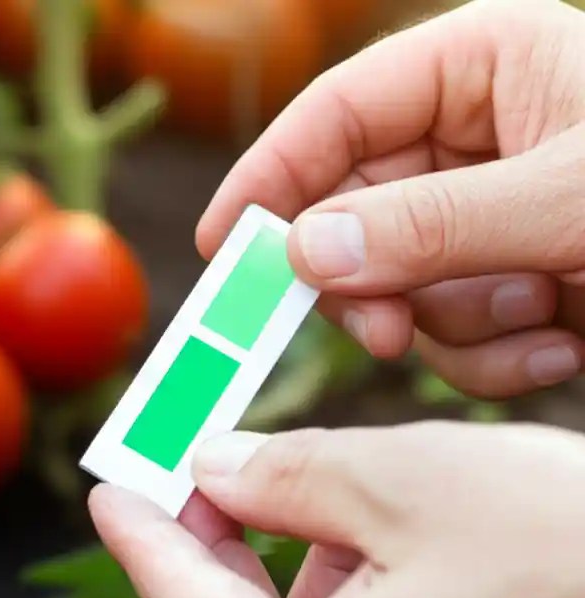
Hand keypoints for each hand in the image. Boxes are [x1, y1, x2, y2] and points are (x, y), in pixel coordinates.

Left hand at [90, 421, 584, 597]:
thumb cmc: (569, 556)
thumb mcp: (407, 484)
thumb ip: (282, 477)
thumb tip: (211, 469)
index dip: (139, 531)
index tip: (111, 483)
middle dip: (192, 556)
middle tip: (192, 475)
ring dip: (256, 584)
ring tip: (286, 504)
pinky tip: (351, 556)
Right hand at [197, 0, 584, 398]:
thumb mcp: (574, 196)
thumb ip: (433, 221)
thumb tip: (306, 251)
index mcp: (486, 65)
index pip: (337, 113)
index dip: (272, 177)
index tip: (226, 248)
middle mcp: (480, 136)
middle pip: (356, 209)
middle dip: (372, 278)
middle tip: (372, 330)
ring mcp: (498, 214)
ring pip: (401, 283)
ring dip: (455, 324)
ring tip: (543, 321)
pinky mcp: (524, 280)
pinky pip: (457, 328)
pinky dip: (500, 354)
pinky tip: (570, 341)